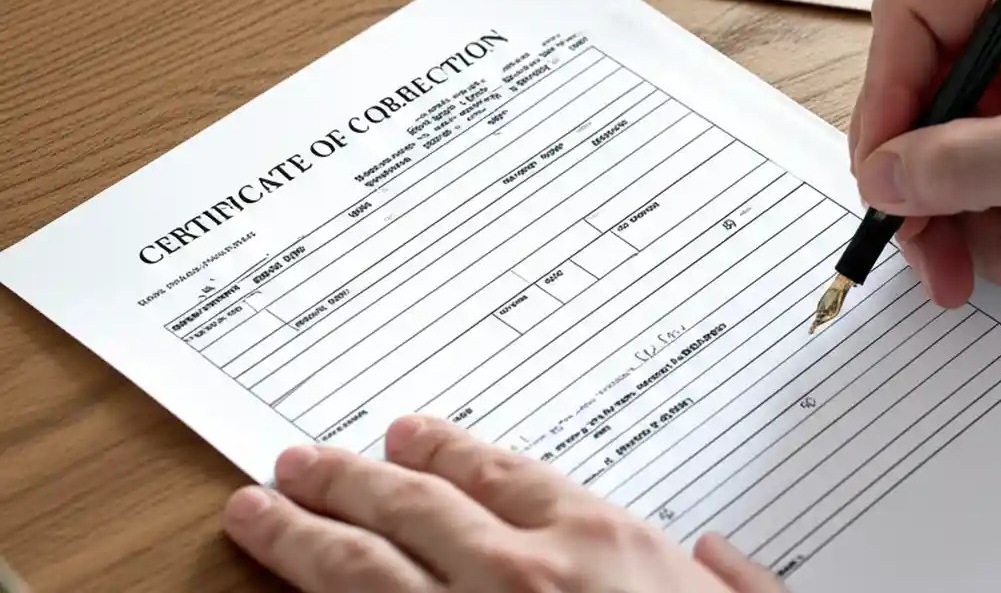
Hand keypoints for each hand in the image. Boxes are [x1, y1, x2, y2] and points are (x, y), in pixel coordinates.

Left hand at [221, 415, 786, 592]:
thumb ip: (731, 583)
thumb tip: (721, 557)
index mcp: (598, 539)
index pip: (498, 471)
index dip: (440, 445)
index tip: (404, 434)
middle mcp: (522, 573)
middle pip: (412, 504)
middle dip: (347, 480)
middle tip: (299, 463)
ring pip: (362, 569)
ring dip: (302, 535)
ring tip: (258, 511)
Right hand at [850, 0, 1000, 305]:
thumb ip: (956, 165)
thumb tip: (878, 179)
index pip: (910, 21)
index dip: (885, 92)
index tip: (881, 163)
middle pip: (914, 103)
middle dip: (915, 183)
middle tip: (913, 234)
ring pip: (934, 163)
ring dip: (949, 229)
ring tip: (966, 276)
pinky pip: (971, 198)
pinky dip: (993, 241)